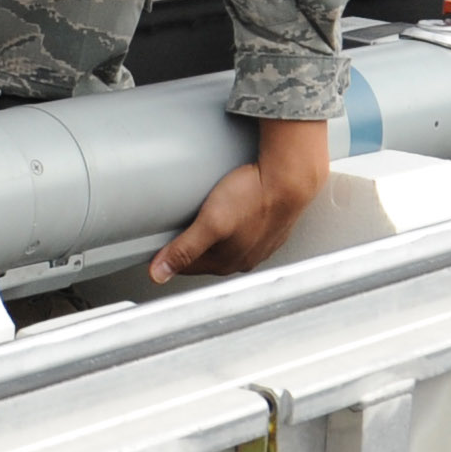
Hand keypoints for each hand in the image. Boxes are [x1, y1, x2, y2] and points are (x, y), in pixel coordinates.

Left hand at [150, 118, 331, 282]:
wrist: (291, 178)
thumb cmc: (254, 196)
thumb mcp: (210, 222)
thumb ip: (184, 249)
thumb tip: (159, 273)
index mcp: (227, 262)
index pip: (188, 266)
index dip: (170, 255)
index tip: (158, 245)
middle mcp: (245, 258)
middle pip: (207, 257)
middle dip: (191, 246)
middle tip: (178, 229)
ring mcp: (261, 244)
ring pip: (228, 245)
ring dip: (214, 237)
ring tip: (205, 220)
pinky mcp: (271, 228)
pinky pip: (246, 232)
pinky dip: (235, 225)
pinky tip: (233, 212)